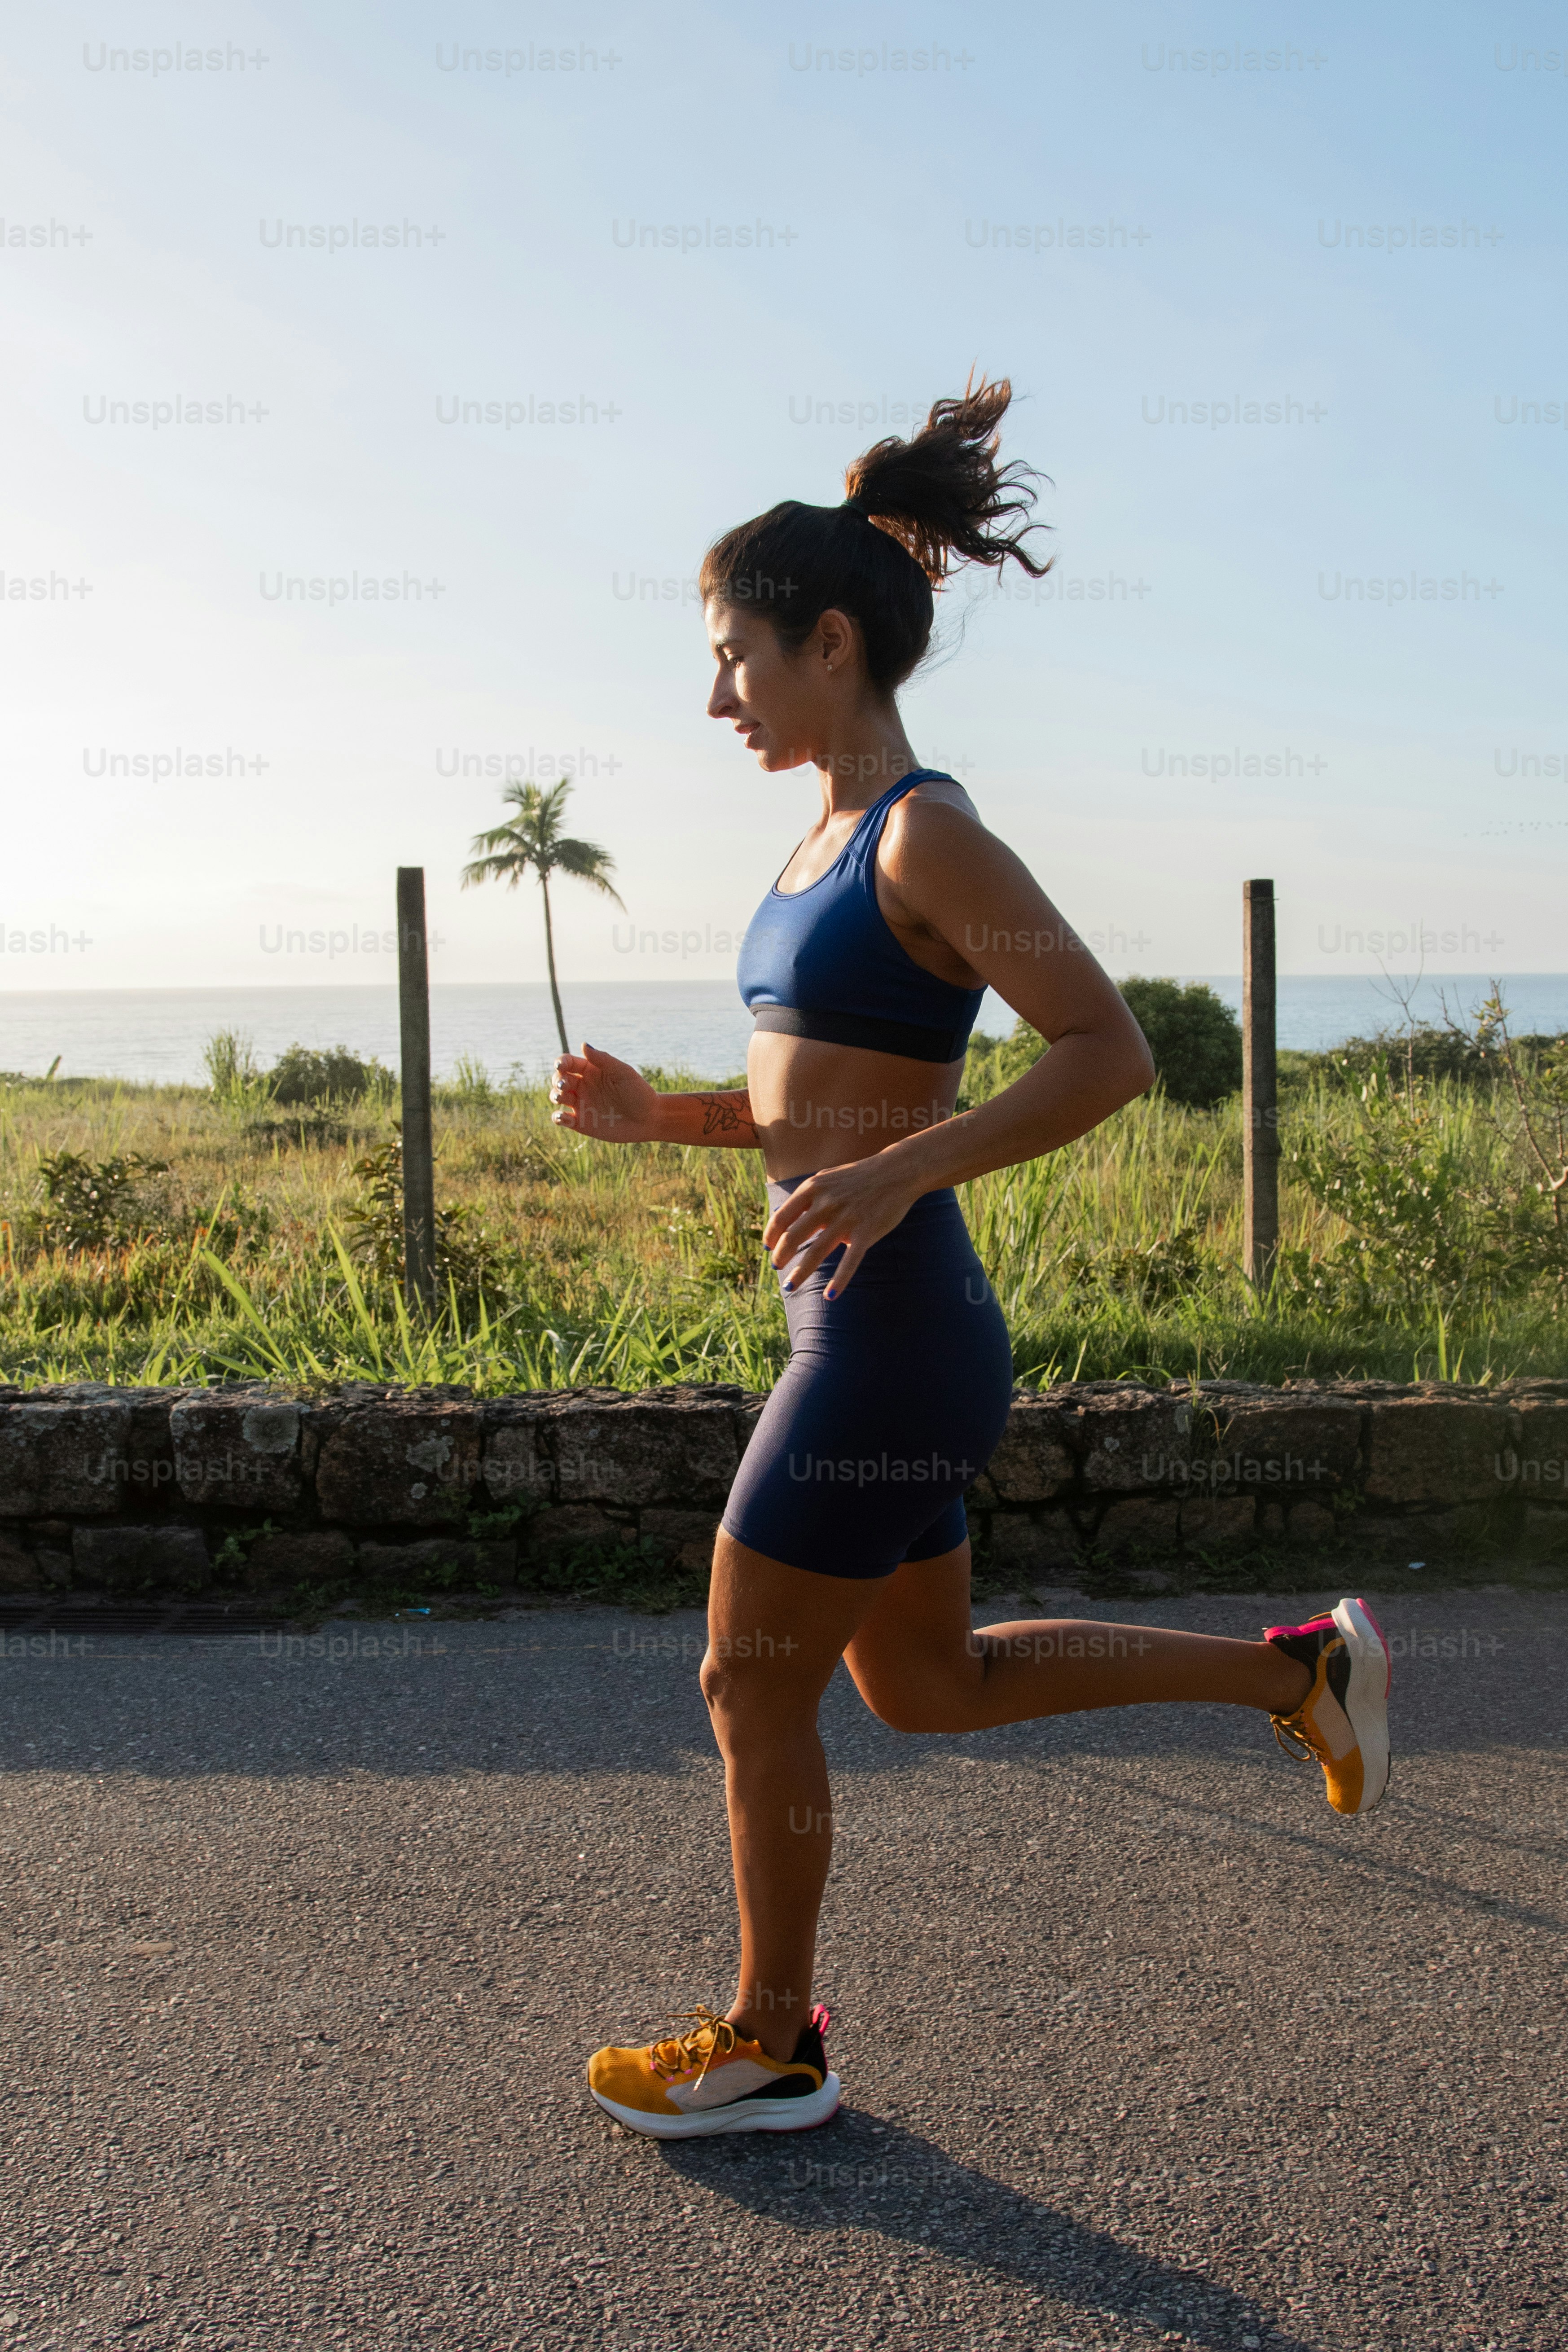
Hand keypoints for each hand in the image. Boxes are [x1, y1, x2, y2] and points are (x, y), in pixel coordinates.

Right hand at [550, 1043, 664, 1142]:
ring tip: (562, 1096)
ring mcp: (581, 1104)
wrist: (648, 1119)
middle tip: (565, 1085)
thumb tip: (583, 1044)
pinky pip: (561, 1119)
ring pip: (557, 1097)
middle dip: (557, 1080)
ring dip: (554, 1095)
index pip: (568, 1063)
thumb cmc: (638, 1093)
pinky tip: (563, 1116)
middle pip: (559, 1079)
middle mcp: (583, 1086)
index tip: (560, 1066)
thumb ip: (603, 1059)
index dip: (561, 1062)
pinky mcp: (581, 1123)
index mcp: (591, 1071)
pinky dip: (557, 1118)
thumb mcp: (623, 1073)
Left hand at [763, 1153, 923, 1297]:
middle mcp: (826, 1204)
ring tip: (790, 1286)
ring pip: (816, 1252)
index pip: (781, 1218)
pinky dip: (839, 1281)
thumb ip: (806, 1196)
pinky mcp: (866, 1233)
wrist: (897, 1171)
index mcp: (812, 1188)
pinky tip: (830, 1295)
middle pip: (793, 1237)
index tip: (768, 1248)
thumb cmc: (858, 1177)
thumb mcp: (826, 1178)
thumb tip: (783, 1217)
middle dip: (780, 1256)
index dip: (770, 1236)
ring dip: (800, 1273)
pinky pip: (849, 1261)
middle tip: (777, 1267)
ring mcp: (846, 1219)